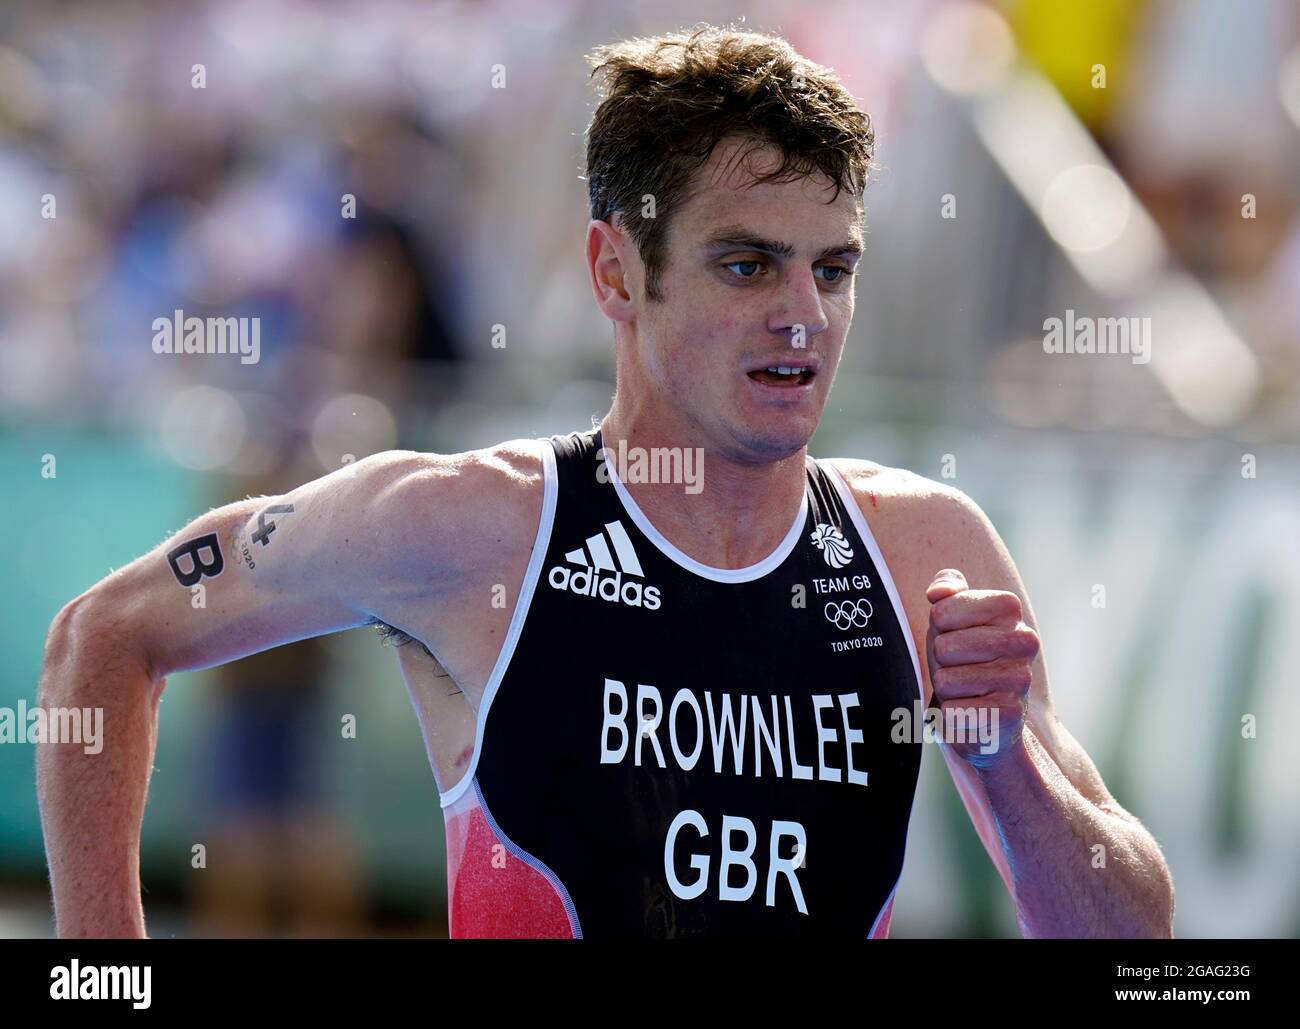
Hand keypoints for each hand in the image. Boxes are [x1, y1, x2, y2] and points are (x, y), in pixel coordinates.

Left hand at [924, 568, 1039, 768]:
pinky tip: (972, 712)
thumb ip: (946, 590)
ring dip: (947, 689)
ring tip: (966, 689)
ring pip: (945, 680)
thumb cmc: (964, 659)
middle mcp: (1024, 640)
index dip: (938, 629)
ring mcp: (1020, 678)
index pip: (942, 612)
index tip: (955, 635)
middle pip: (943, 647)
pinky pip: (952, 711)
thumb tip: (939, 592)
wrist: (989, 717)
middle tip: (960, 668)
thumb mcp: (950, 618)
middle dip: (941, 662)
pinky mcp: (1010, 714)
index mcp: (1009, 609)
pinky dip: (952, 715)